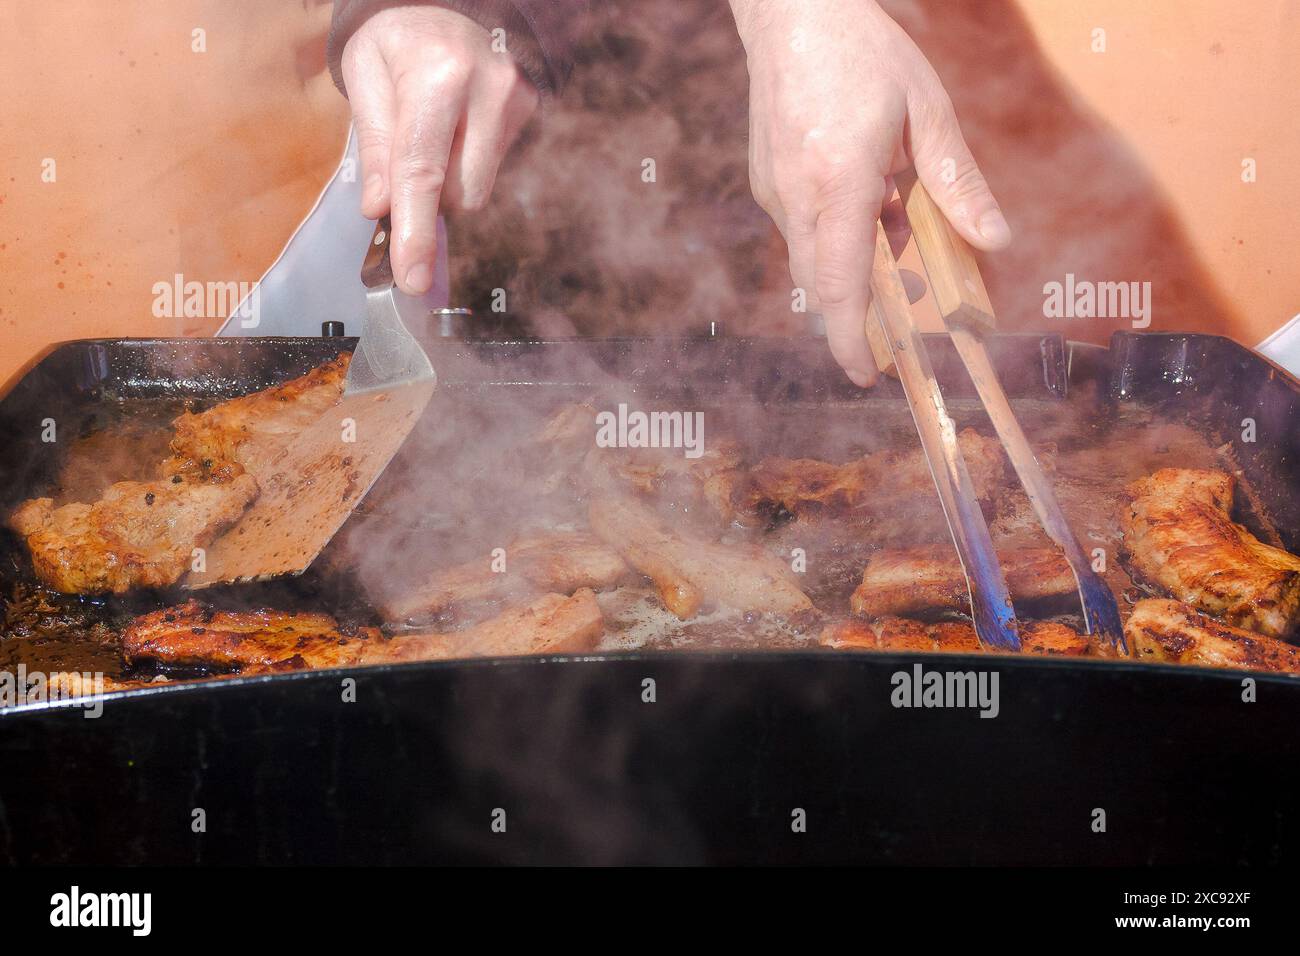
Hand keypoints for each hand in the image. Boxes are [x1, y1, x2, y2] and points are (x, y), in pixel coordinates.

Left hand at [342, 6, 537, 293]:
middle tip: (404, 174)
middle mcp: (489, 89)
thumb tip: (381, 208)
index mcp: (439, 75)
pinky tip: (457, 133)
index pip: (424, 171)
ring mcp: (517, 102)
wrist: (446, 5)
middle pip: (461, 192)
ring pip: (480, 187)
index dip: (416, 231)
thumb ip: (375, 144)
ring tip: (433, 137)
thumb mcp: (366, 76)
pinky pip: (494, 168)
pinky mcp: (530, 112)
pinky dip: (468, 166)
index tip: (412, 276)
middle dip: (429, 200)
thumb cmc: (397, 40)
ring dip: (450, 182)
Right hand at [730, 0, 1009, 385]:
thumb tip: (994, 239)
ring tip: (898, 235)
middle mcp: (797, 196)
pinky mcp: (767, 182)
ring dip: (853, 270)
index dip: (851, 339)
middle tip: (898, 326)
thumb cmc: (863, 54)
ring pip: (812, 259)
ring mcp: (775, 191)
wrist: (793, 13)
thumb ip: (957, 183)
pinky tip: (871, 202)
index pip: (839, 283)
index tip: (867, 375)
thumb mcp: (927, 112)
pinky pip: (803, 231)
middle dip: (857, 315)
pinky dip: (838, 238)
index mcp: (839, 181)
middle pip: (822, 285)